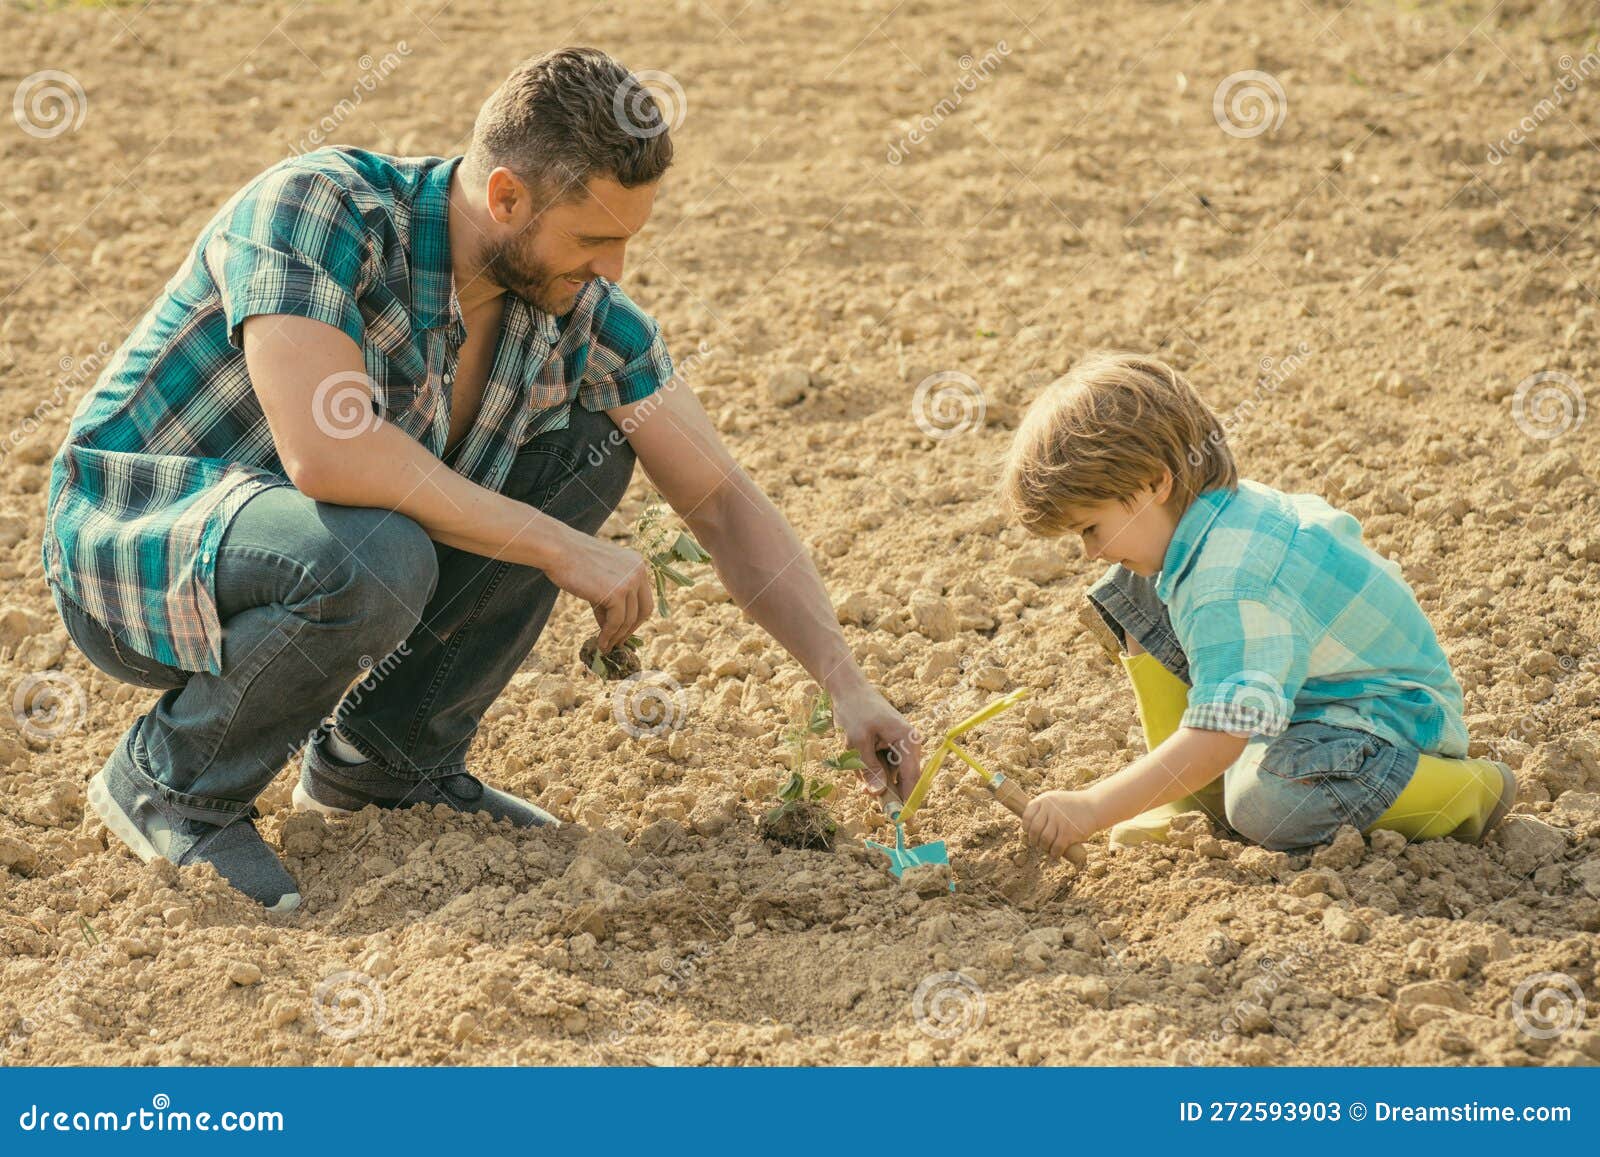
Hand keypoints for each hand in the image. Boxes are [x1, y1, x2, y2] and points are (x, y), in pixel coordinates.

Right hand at [543, 528, 655, 652]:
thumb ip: (611, 598)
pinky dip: (609, 636)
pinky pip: (616, 622)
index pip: (644, 597)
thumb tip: (614, 628)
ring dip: (617, 636)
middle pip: (644, 610)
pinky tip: (600, 643)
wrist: (557, 549)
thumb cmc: (572, 561)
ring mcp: (630, 582)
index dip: (635, 617)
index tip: (624, 631)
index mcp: (637, 563)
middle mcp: (639, 571)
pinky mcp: (617, 593)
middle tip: (618, 643)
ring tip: (606, 646)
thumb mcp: (600, 578)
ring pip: (629, 619)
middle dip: (631, 629)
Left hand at [830, 684, 921, 798]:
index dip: (907, 801)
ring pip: (890, 775)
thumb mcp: (857, 742)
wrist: (848, 689)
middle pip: (902, 779)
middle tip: (861, 786)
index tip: (902, 821)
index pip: (912, 778)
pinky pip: (884, 766)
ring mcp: (902, 745)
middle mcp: (910, 744)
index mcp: (908, 740)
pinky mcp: (892, 746)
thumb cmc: (854, 711)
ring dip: (870, 774)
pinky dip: (868, 767)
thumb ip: (869, 769)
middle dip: (880, 785)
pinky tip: (855, 755)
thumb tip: (879, 794)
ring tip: (853, 758)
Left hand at [1023, 790, 1100, 859]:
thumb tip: (1027, 826)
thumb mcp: (1055, 800)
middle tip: (1037, 843)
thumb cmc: (1072, 806)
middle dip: (1033, 839)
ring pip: (1044, 839)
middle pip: (1034, 829)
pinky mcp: (1069, 832)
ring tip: (1047, 848)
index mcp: (1045, 800)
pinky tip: (1055, 854)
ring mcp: (1060, 821)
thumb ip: (1042, 809)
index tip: (1029, 832)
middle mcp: (1051, 809)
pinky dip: (1054, 853)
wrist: (1094, 806)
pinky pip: (1056, 847)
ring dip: (1044, 847)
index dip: (1026, 826)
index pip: (1027, 815)